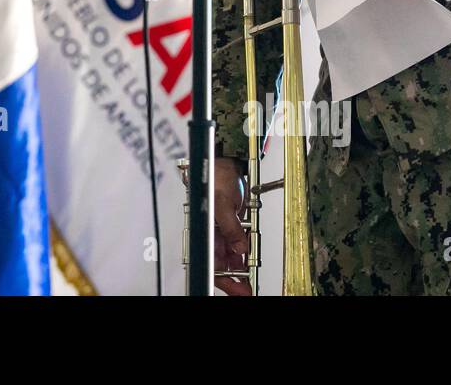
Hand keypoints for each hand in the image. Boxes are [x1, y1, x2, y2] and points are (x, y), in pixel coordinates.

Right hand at [214, 157, 251, 295]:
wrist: (221, 160)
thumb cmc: (213, 175)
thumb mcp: (223, 202)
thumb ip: (231, 227)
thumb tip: (240, 247)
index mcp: (201, 229)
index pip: (209, 262)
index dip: (223, 279)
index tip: (238, 288)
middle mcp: (207, 232)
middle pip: (218, 263)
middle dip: (233, 278)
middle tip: (247, 289)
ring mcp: (216, 230)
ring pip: (227, 256)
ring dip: (239, 267)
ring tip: (250, 278)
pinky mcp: (226, 225)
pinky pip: (234, 244)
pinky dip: (242, 253)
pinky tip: (248, 259)